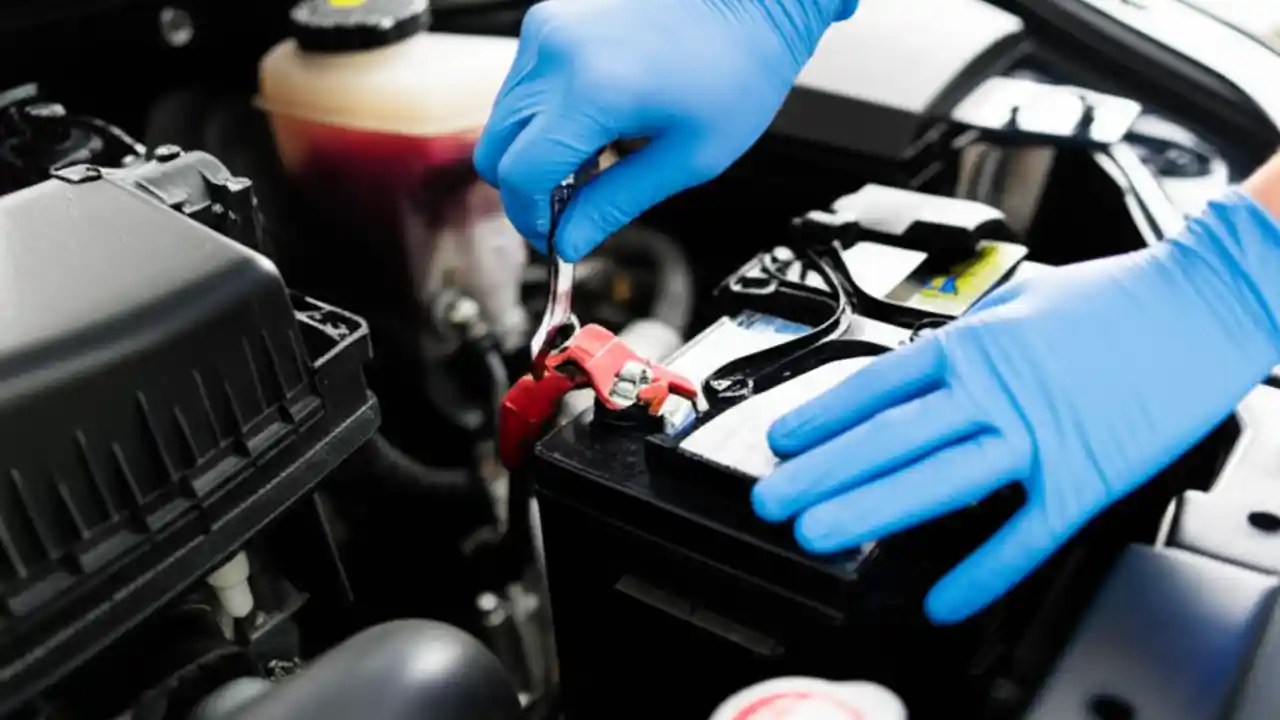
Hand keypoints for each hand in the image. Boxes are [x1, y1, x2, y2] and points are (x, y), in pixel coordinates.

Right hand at [473, 0, 856, 260]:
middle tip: (571, 210)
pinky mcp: (550, 21)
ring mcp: (548, 31)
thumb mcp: (686, 159)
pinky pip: (520, 88)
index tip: (555, 237)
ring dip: (535, 152)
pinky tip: (592, 126)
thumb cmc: (736, 70)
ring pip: (503, 120)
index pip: (521, 174)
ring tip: (595, 161)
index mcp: (592, 89)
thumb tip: (570, 242)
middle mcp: (556, 53)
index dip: (532, 219)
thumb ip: (615, 204)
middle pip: (496, 149)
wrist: (751, 3)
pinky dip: (542, 119)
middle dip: (527, 191)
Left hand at [752, 190, 1279, 623]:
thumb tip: (927, 357)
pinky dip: (982, 570)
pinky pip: (1025, 533)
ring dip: (871, 509)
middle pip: (891, 437)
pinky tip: (942, 598)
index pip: (880, 385)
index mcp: (976, 344)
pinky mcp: (1085, 476)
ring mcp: (1038, 436)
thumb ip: (970, 332)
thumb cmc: (1120, 298)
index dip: (824, 415)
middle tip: (773, 498)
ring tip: (818, 531)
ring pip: (938, 481)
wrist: (1207, 302)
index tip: (783, 440)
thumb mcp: (1023, 297)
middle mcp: (996, 390)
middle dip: (824, 470)